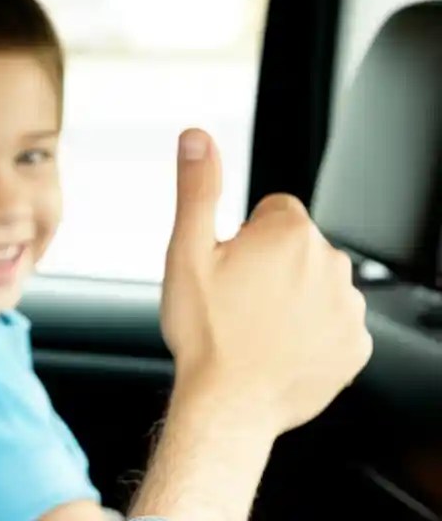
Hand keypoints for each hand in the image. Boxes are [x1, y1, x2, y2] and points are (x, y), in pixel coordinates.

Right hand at [160, 128, 372, 434]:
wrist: (228, 404)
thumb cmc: (204, 331)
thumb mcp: (185, 251)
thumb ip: (197, 188)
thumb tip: (196, 136)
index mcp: (290, 233)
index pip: (273, 211)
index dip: (243, 238)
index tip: (227, 269)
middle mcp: (331, 263)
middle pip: (297, 248)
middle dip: (270, 266)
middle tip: (235, 301)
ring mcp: (348, 307)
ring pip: (315, 286)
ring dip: (291, 299)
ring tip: (254, 328)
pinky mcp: (356, 346)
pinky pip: (332, 325)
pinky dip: (310, 334)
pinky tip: (278, 349)